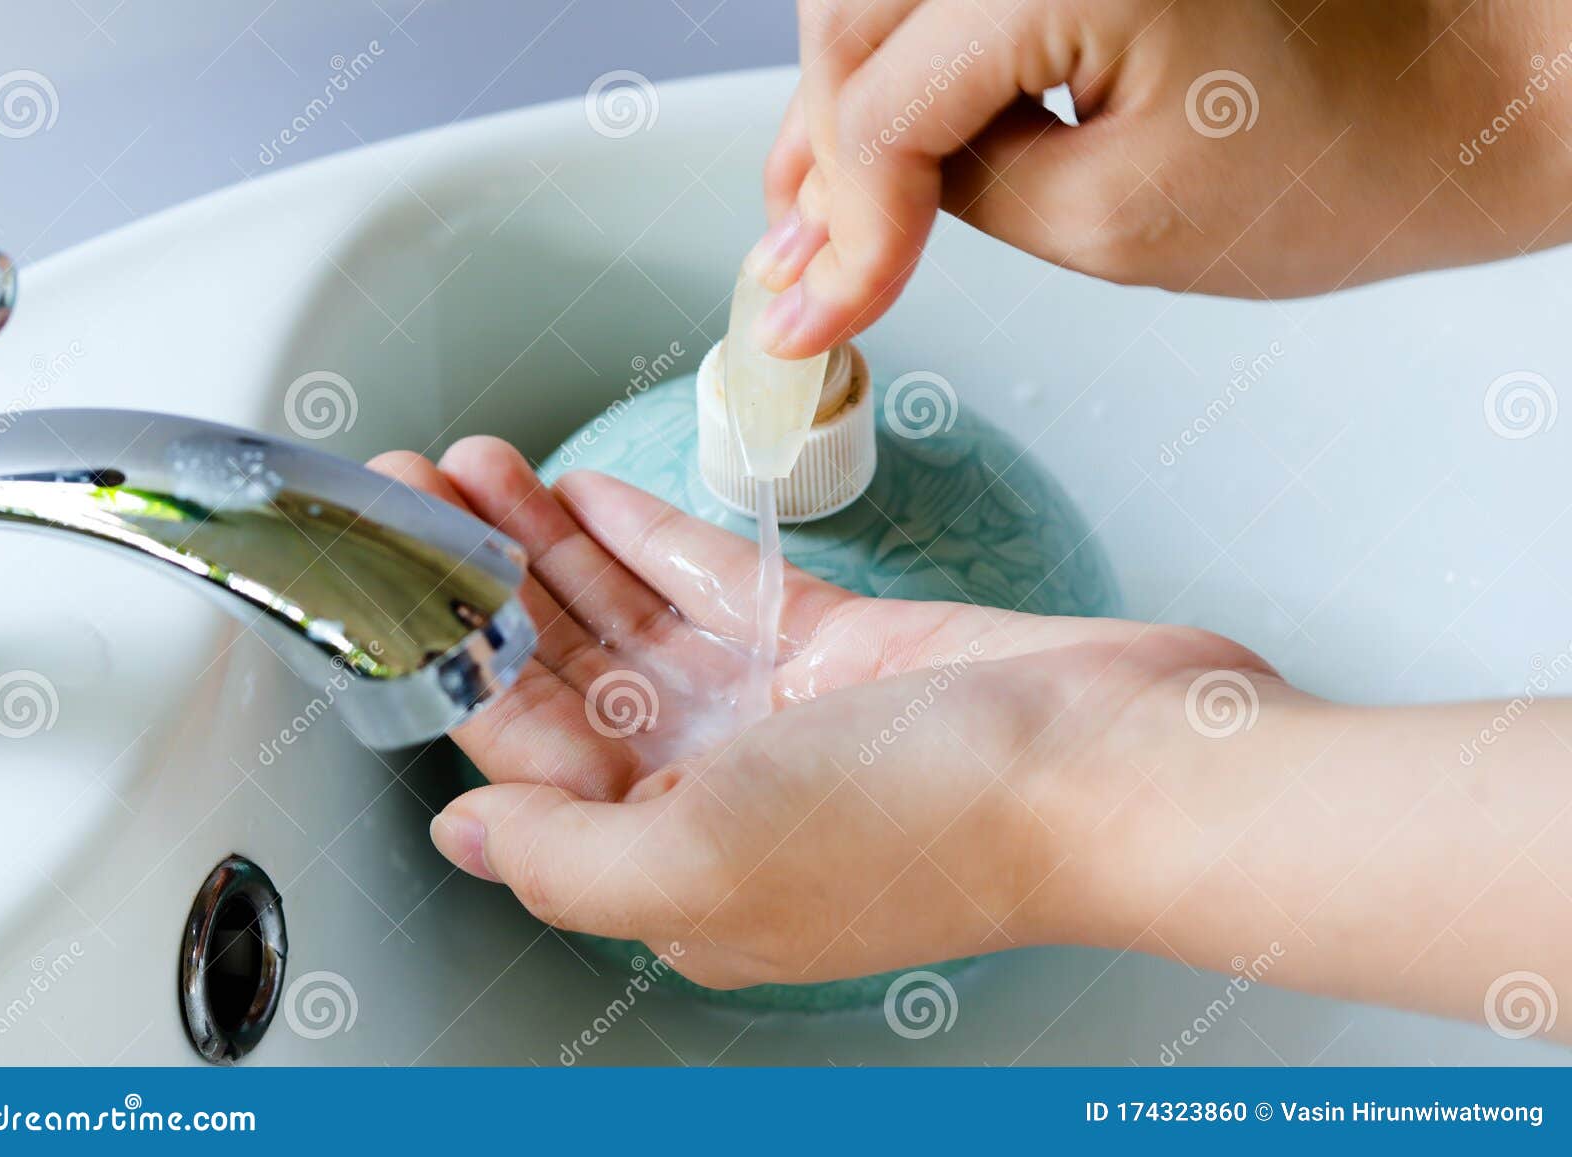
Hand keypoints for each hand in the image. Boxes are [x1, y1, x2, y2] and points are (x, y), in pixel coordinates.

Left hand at [367, 437, 1267, 987]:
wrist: (1112, 763)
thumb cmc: (928, 824)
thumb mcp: (701, 860)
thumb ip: (561, 859)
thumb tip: (462, 838)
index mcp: (666, 864)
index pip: (518, 755)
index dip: (447, 656)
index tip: (391, 568)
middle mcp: (711, 794)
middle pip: (565, 674)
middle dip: (486, 578)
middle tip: (421, 485)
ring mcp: (774, 719)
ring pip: (630, 620)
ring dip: (553, 544)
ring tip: (484, 464)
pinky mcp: (835, 651)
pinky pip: (716, 585)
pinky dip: (649, 537)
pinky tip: (590, 494)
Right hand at [750, 0, 1570, 357]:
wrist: (1476, 78)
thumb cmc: (1353, 156)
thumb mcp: (1124, 225)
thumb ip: (967, 198)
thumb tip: (872, 194)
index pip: (891, 107)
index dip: (845, 225)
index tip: (814, 312)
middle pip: (851, 19)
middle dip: (819, 154)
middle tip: (796, 265)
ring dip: (841, 95)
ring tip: (813, 202)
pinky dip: (900, 52)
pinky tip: (879, 122)